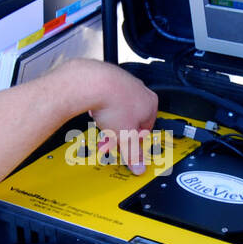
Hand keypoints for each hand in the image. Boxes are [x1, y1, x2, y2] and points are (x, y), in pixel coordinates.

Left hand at [65, 59, 157, 173]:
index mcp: (151, 103)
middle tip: (110, 141)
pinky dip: (101, 107)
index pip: (147, 129)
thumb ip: (133, 153)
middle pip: (132, 119)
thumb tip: (139, 166)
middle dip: (120, 133)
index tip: (126, 147)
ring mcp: (124, 82)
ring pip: (119, 109)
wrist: (91, 83)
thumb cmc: (113, 103)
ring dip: (109, 122)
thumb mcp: (125, 137)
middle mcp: (140, 90)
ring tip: (100, 128)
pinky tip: (95, 113)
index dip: (135, 141)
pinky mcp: (108, 78)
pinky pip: (107, 98)